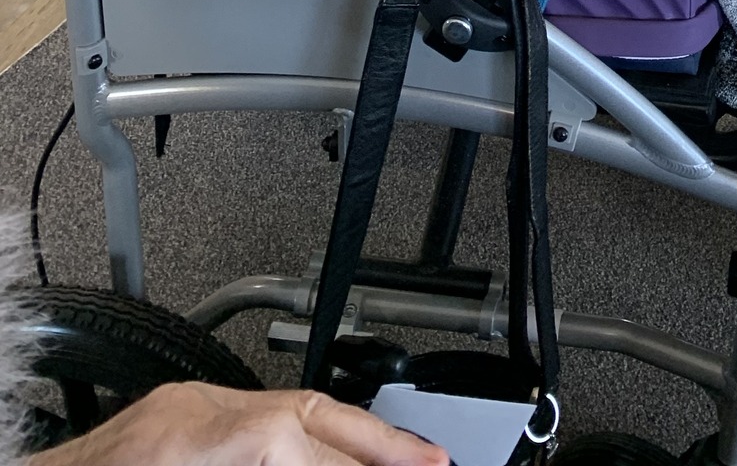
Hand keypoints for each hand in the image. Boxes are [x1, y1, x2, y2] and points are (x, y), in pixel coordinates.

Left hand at [41, 383, 446, 465]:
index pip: (292, 438)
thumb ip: (266, 458)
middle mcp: (181, 416)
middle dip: (375, 442)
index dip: (359, 458)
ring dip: (345, 440)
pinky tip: (327, 458)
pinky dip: (299, 441)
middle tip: (432, 463)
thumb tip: (328, 462)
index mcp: (180, 445)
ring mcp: (175, 414)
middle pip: (302, 412)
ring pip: (285, 410)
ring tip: (398, 461)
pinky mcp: (170, 422)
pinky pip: (254, 420)